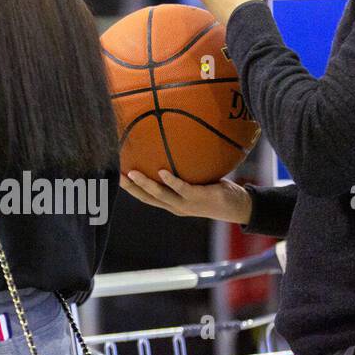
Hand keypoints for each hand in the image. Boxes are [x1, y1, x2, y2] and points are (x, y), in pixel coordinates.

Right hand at [120, 169, 251, 223]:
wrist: (239, 206)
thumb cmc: (216, 191)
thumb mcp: (195, 182)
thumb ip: (182, 172)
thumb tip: (172, 148)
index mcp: (171, 204)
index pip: (145, 197)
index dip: (129, 189)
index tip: (114, 176)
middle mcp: (175, 206)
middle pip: (146, 198)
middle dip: (130, 188)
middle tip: (115, 175)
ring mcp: (186, 204)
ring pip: (160, 195)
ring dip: (145, 185)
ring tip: (131, 173)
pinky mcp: (198, 198)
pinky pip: (182, 189)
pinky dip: (171, 181)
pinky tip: (162, 171)